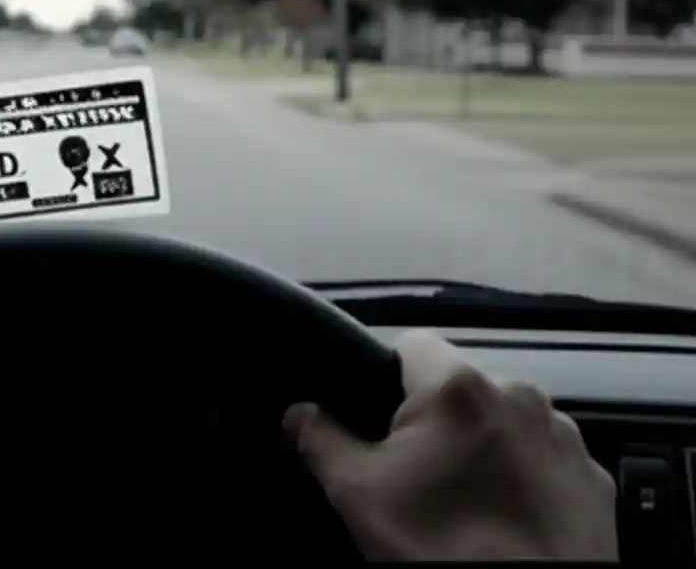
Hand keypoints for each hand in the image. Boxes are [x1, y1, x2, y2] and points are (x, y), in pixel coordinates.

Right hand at [282, 329, 617, 560]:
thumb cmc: (443, 551)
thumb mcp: (357, 495)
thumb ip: (321, 440)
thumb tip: (299, 415)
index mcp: (457, 388)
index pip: (411, 345)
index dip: (387, 379)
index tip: (380, 424)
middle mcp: (520, 398)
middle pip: (459, 388)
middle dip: (436, 423)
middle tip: (415, 477)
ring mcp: (564, 438)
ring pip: (504, 423)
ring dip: (482, 447)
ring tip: (463, 504)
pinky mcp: (593, 479)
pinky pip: (544, 460)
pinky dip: (523, 478)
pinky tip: (503, 518)